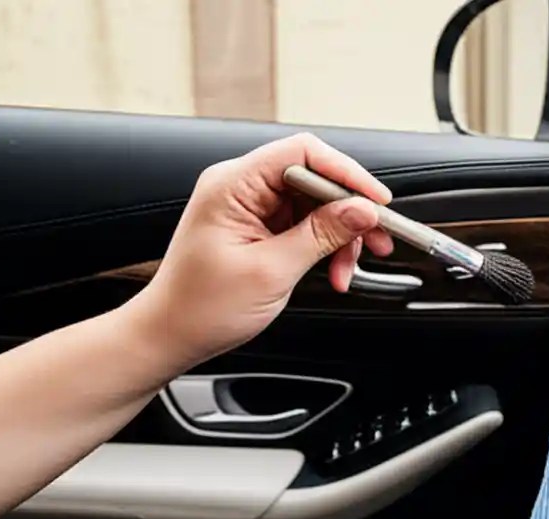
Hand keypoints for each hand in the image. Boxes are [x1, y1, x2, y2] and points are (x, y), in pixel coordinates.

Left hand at [128, 132, 392, 366]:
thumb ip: (321, 235)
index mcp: (233, 185)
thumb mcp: (272, 270)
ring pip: (316, 205)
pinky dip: (325, 247)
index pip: (302, 154)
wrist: (171, 335)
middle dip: (349, 212)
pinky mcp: (259, 227)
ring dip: (340, 236)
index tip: (376, 201)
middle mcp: (241, 187)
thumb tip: (361, 211)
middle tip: (376, 239)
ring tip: (348, 269)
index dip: (346, 173)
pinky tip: (334, 270)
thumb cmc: (201, 306)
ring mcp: (250, 207)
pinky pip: (305, 225)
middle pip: (315, 179)